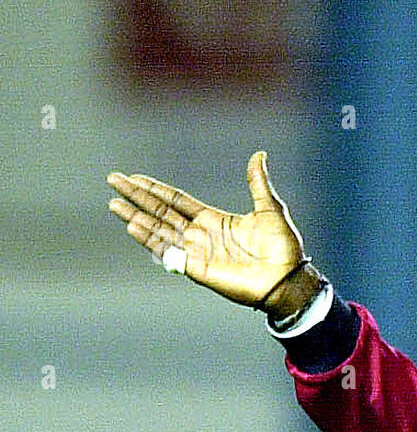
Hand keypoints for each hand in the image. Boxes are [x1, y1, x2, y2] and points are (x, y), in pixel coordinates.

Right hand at [106, 151, 316, 314]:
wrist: (288, 277)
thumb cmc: (283, 247)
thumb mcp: (270, 208)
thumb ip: (258, 183)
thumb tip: (259, 154)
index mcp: (214, 220)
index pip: (176, 200)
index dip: (155, 189)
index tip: (134, 177)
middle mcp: (201, 235)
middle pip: (160, 212)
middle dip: (137, 197)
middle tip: (113, 181)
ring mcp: (197, 252)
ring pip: (159, 231)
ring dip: (136, 217)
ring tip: (114, 204)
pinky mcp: (197, 269)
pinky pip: (169, 252)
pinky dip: (150, 240)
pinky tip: (133, 226)